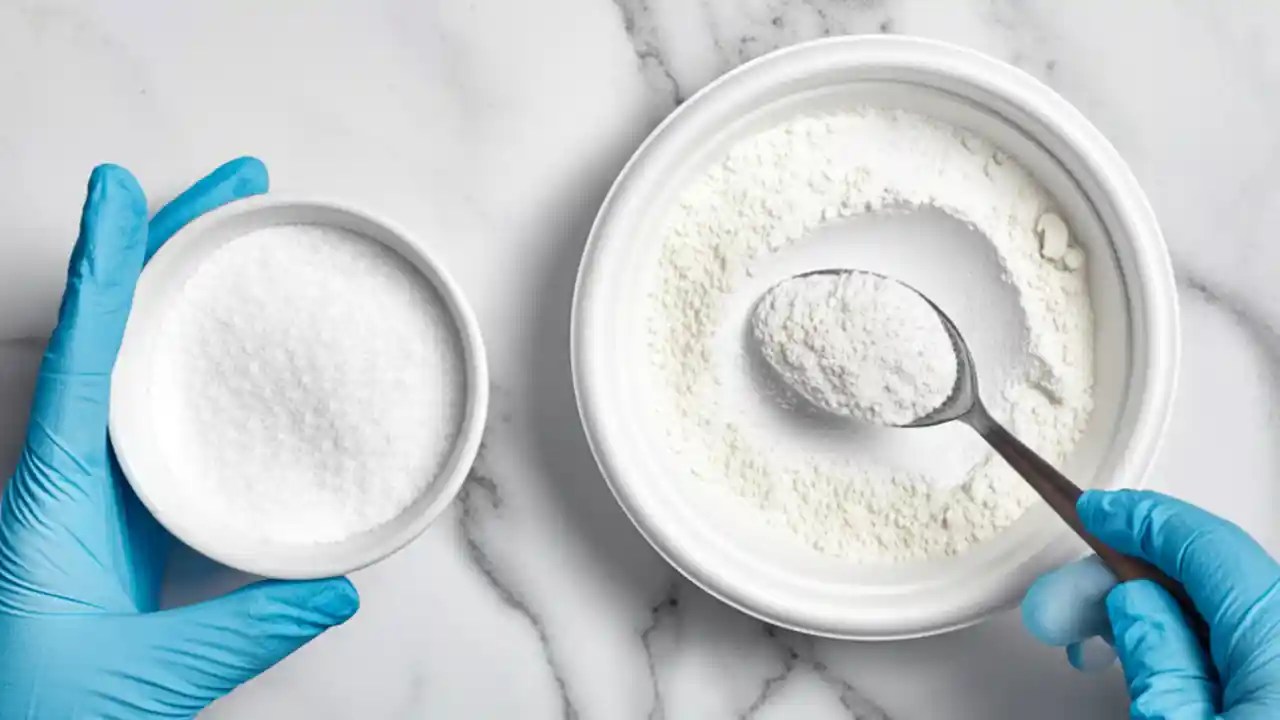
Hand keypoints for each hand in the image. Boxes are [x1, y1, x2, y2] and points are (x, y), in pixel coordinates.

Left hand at [0, 159, 358, 718]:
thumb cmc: (35, 714)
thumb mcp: (142, 677)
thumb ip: (242, 630)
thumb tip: (335, 586)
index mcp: (52, 495)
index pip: (82, 356)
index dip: (104, 266)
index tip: (117, 187)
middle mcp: (70, 473)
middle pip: (117, 328)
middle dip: (169, 243)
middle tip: (235, 187)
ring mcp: (96, 491)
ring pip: (140, 364)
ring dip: (185, 292)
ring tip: (240, 240)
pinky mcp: (123, 516)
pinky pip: (162, 418)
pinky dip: (196, 365)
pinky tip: (235, 352)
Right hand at [1021, 489, 1279, 718]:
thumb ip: (1154, 656)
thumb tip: (1131, 598)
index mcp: (1277, 646)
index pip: (1208, 547)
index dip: (1142, 520)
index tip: (1095, 512)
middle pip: (1206, 582)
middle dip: (1123, 581)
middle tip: (1060, 602)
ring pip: (1213, 619)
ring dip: (1142, 618)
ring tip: (1083, 644)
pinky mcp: (1272, 697)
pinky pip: (1228, 656)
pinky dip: (1175, 649)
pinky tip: (1135, 665)